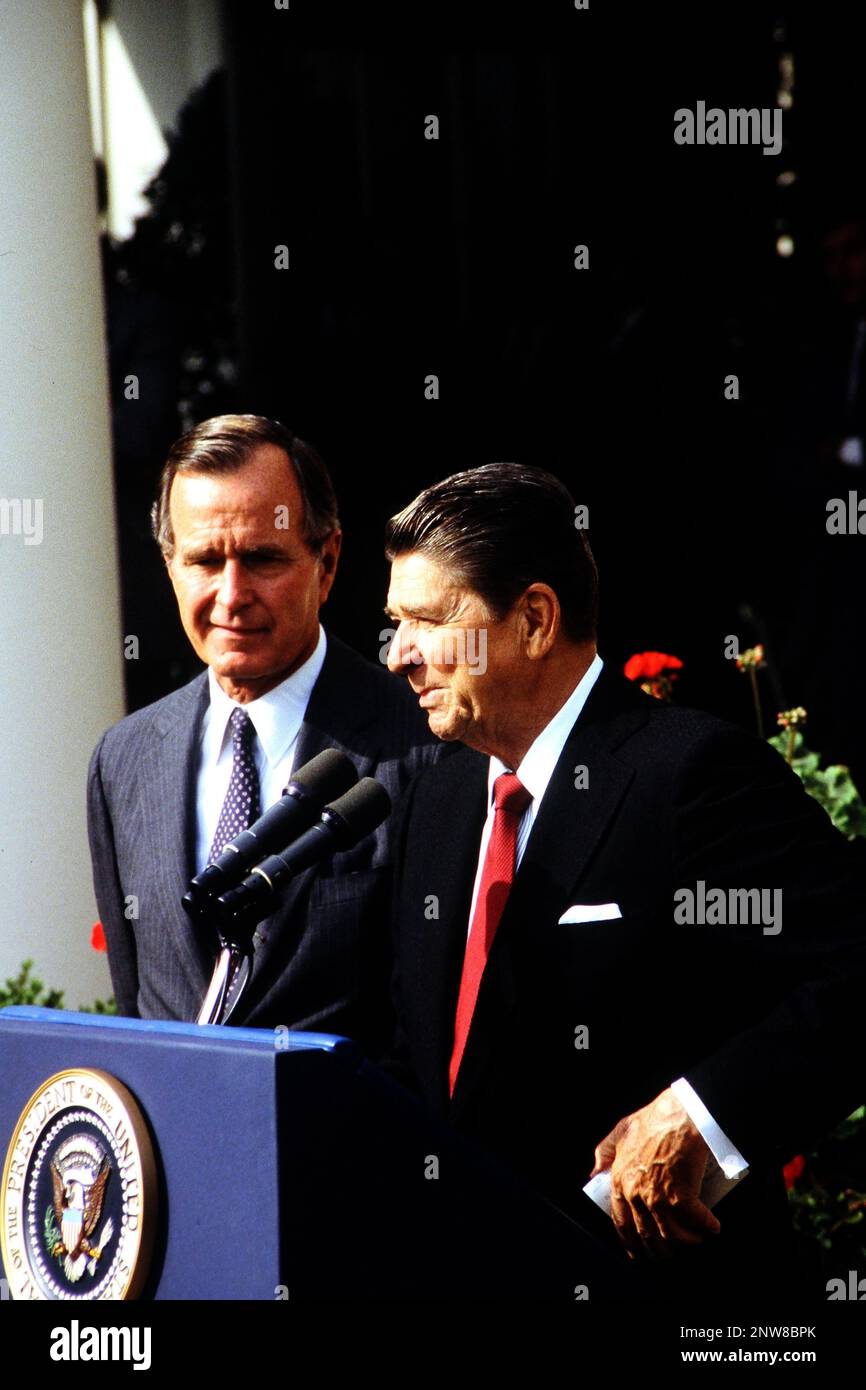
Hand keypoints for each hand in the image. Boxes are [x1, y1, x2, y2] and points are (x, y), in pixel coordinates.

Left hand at [589, 1087, 721, 1260]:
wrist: (680, 1114)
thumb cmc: (654, 1119)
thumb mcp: (620, 1130)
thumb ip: (605, 1151)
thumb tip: (595, 1171)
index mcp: (621, 1180)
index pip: (620, 1220)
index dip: (629, 1240)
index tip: (636, 1250)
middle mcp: (636, 1193)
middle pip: (646, 1233)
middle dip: (658, 1249)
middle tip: (667, 1255)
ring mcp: (658, 1196)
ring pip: (670, 1233)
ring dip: (685, 1241)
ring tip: (694, 1241)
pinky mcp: (682, 1194)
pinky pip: (694, 1220)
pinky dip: (706, 1226)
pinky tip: (712, 1227)